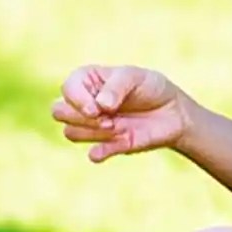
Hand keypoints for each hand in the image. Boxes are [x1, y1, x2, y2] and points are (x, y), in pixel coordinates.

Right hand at [51, 64, 191, 161]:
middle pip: (59, 112)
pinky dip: (101, 152)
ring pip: (70, 133)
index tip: (98, 107)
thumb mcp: (136, 77)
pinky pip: (92, 154)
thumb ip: (117, 87)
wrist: (173, 112)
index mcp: (88, 81)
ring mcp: (94, 126)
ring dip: (92, 132)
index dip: (77, 100)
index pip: (66, 89)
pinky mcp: (108, 146)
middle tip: (107, 118)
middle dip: (80, 117)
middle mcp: (86, 104)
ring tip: (117, 127)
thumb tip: (101, 105)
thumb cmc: (151, 87)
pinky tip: (121, 141)